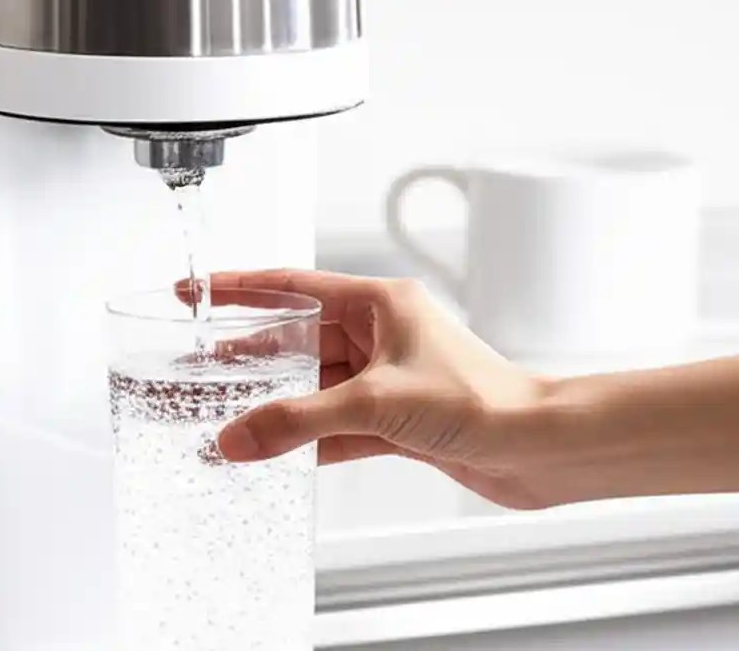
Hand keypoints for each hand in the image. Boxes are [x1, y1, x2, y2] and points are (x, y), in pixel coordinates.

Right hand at [206, 269, 563, 509]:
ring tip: (223, 411)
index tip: (199, 289)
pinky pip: (333, 426)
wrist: (540, 448)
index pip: (292, 287)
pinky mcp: (397, 421)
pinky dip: (303, 439)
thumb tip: (237, 437)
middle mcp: (381, 336)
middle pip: (296, 340)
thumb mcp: (376, 403)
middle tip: (197, 362)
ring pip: (313, 388)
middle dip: (247, 353)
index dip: (240, 287)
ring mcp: (388, 380)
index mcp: (378, 304)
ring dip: (272, 403)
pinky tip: (272, 451)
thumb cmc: (485, 400)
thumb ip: (299, 422)